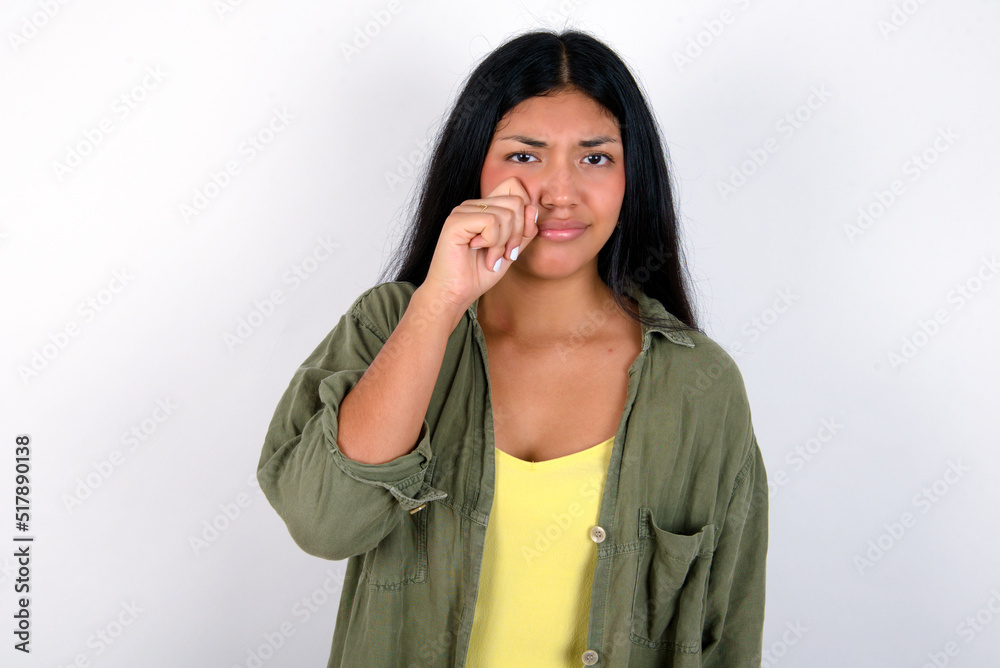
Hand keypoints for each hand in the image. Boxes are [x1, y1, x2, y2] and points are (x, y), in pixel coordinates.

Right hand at [420, 176, 537, 311]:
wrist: (454, 294)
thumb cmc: (478, 274)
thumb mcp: (511, 250)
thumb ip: (524, 230)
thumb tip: (532, 209)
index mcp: (485, 208)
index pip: (515, 187)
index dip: (525, 214)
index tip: (515, 242)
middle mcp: (474, 205)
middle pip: (516, 201)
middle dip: (517, 233)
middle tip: (504, 254)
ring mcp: (463, 210)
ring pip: (506, 214)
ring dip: (502, 243)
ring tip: (490, 257)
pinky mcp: (456, 221)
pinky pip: (491, 222)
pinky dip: (491, 242)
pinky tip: (476, 250)